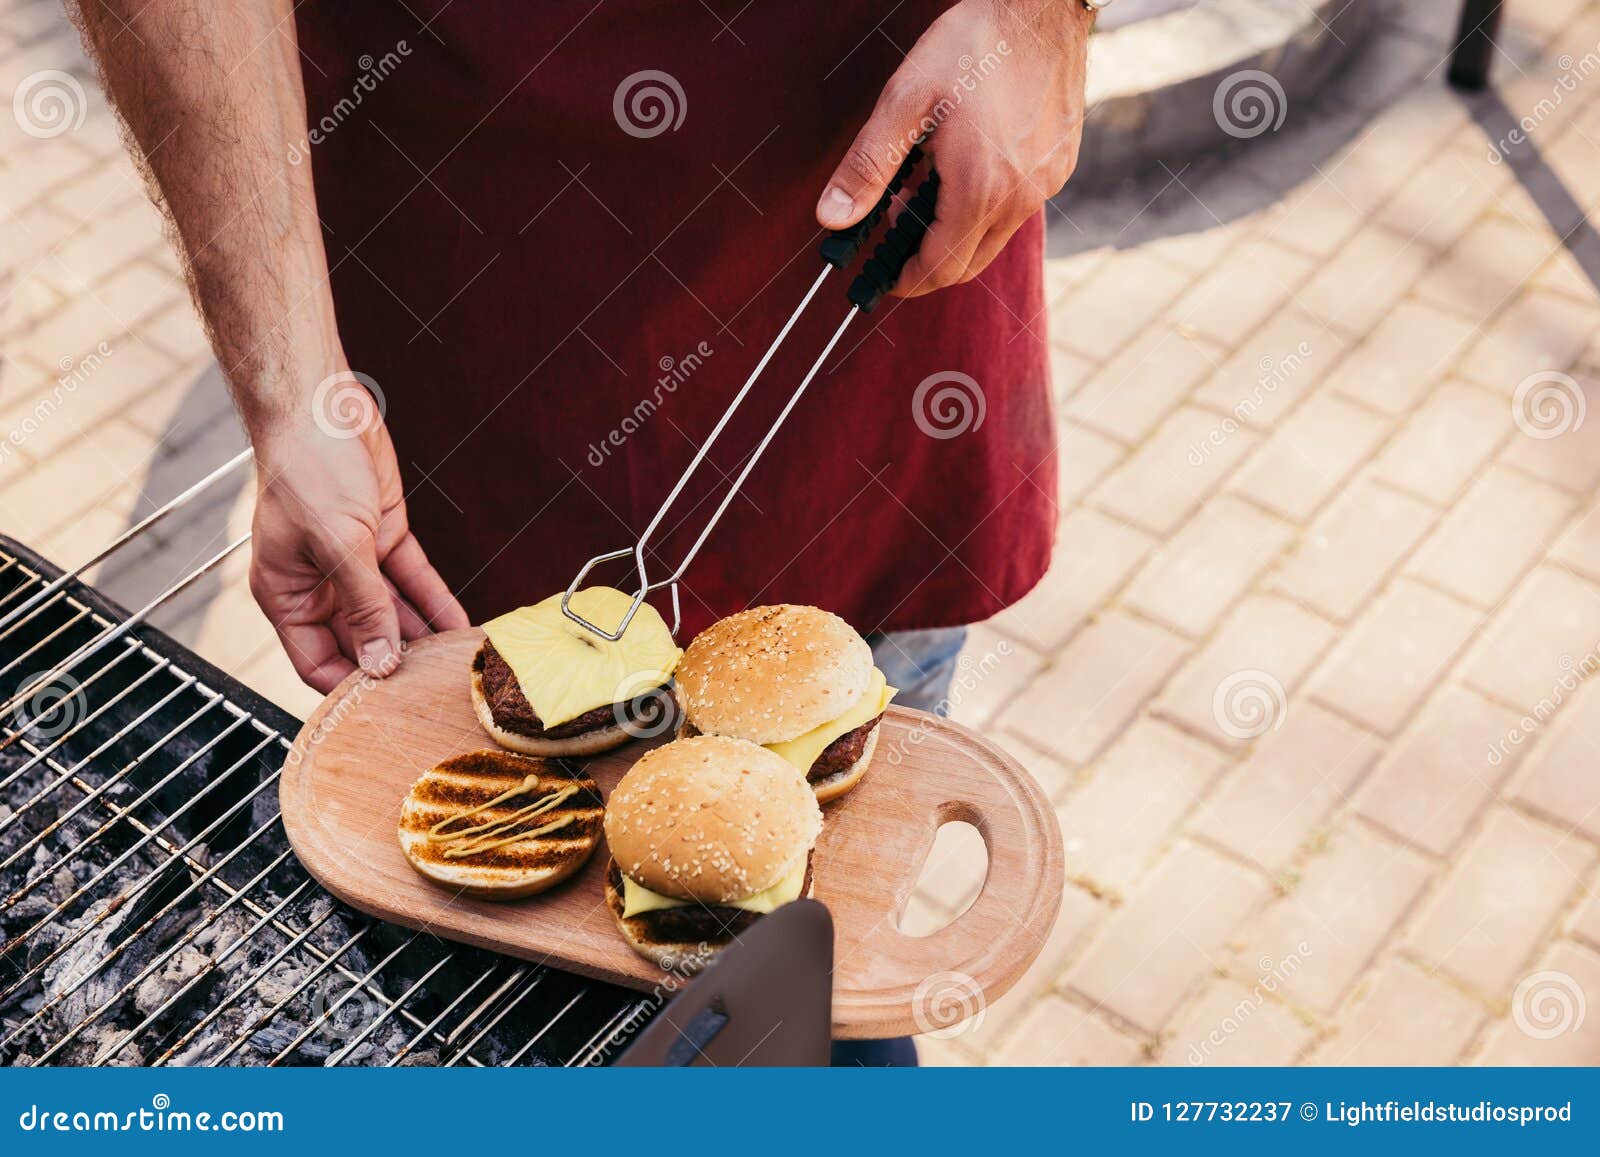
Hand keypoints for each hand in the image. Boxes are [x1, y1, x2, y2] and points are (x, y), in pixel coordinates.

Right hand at [248, 384, 468, 692]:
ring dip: (423, 637)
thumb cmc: (309, 470)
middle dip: (396, 665)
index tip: (389, 710)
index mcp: (287, 595)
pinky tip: (461, 624)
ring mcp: (352, 565)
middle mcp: (318, 586)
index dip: (352, 687)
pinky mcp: (382, 540)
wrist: (323, 408)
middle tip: (434, 691)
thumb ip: (364, 608)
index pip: (317, 663)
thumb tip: (380, 665)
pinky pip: (413, 582)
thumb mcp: (339, 545)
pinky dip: (436, 603)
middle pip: (360, 642)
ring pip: (393, 615)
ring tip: (456, 664)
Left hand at [815, 0, 1091, 295]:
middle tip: (895, 242)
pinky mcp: (1059, 166)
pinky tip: (961, 173)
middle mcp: (1020, 197)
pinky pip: (1017, 209)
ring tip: (922, 195)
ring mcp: (1045, 183)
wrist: (1043, 5)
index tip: (884, 279)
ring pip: (994, 238)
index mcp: (980, 189)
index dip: (908, 280)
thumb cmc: (975, 44)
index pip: (941, 266)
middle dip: (929, 264)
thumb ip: (868, 167)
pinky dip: (984, 210)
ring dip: (955, 234)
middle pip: (969, 263)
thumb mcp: (905, 102)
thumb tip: (832, 217)